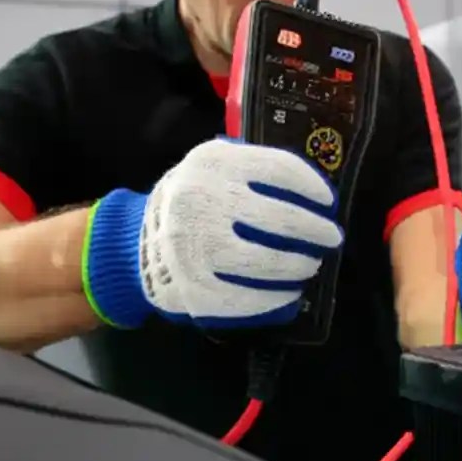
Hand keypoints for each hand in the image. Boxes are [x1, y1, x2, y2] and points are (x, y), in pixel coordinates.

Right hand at [81, 138, 343, 329]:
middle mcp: (202, 202)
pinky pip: (251, 297)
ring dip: (301, 265)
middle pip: (283, 219)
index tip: (329, 201)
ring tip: (309, 265)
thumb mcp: (209, 168)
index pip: (281, 169)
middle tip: (331, 238)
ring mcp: (196, 248)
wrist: (130, 245)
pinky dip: (278, 297)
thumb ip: (252, 168)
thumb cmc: (187, 203)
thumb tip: (313, 192)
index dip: (313, 187)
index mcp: (212, 163)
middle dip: (317, 231)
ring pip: (271, 261)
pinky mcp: (195, 288)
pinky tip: (289, 293)